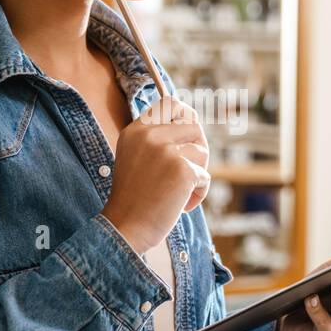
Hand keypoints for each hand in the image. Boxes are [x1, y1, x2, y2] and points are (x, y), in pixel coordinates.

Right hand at [140, 95, 210, 213]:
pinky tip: (181, 205)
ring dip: (198, 174)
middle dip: (198, 148)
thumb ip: (157, 140)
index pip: (170, 103)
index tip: (190, 134)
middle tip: (190, 169)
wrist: (125, 227)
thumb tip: (193, 124)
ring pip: (201, 151)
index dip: (186, 115)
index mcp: (136, 130)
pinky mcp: (183, 169)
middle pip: (193, 126)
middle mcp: (150, 135)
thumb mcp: (135, 158)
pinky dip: (198, 193)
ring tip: (180, 192)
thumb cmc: (134, 199)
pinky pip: (205, 176)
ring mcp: (166, 151)